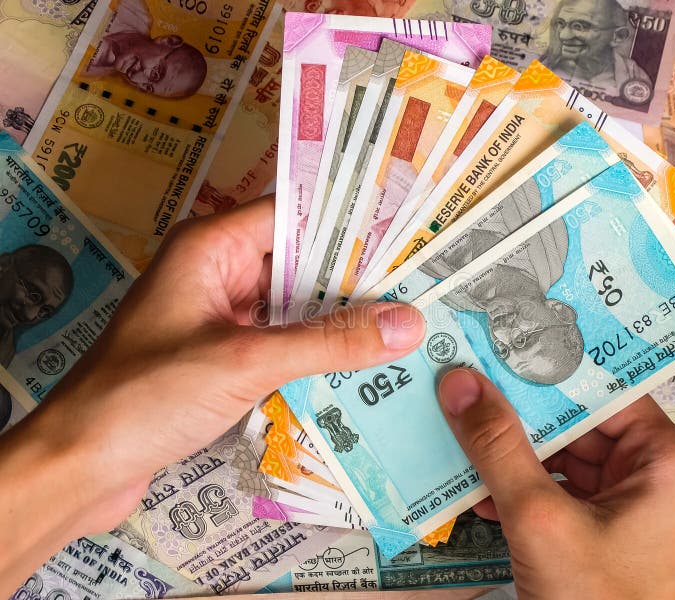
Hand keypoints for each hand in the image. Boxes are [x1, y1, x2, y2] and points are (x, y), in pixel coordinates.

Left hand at [0, 197, 424, 592]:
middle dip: (354, 278)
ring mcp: (218, 318)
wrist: (81, 466)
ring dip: (337, 320)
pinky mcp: (220, 359)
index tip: (406, 233)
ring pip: (292, 307)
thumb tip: (408, 324)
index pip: (293, 214)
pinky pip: (279, 344)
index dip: (349, 221)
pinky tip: (361, 366)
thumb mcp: (246, 362)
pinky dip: (314, 352)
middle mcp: (216, 273)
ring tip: (405, 325)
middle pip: (298, 263)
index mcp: (211, 248)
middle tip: (420, 286)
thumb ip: (329, 341)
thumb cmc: (148, 396)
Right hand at [438, 369, 674, 599]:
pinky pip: (556, 493)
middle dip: (519, 414)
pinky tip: (476, 492)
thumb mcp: (540, 519)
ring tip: (459, 430)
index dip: (549, 367)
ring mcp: (626, 507)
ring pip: (560, 458)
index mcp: (666, 460)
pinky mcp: (601, 534)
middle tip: (466, 383)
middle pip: (578, 423)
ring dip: (510, 456)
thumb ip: (498, 448)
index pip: (603, 390)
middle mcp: (653, 476)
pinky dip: (518, 492)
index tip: (499, 344)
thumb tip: (460, 383)